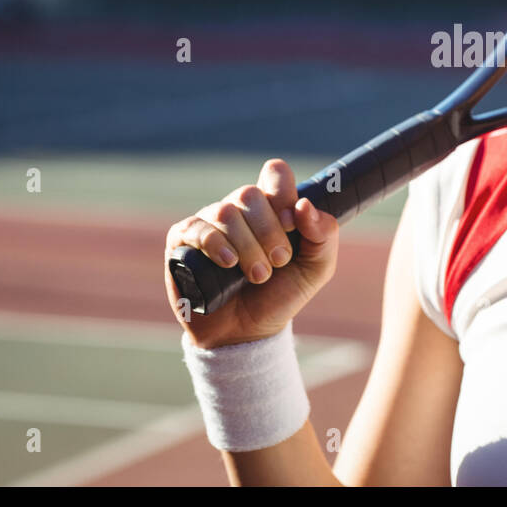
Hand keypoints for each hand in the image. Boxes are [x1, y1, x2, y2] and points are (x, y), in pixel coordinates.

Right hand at [164, 158, 338, 348]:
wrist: (246, 332)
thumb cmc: (280, 295)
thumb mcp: (316, 269)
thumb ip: (323, 234)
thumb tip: (304, 205)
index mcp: (271, 207)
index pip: (275, 174)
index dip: (284, 194)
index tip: (293, 226)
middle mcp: (239, 209)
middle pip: (251, 194)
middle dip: (269, 231)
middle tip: (278, 262)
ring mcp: (210, 223)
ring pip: (225, 212)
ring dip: (246, 246)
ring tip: (258, 276)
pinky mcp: (183, 241)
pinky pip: (195, 228)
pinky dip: (214, 243)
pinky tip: (228, 263)